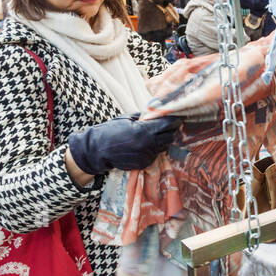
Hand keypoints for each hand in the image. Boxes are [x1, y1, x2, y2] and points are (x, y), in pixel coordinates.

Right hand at [67, 115, 182, 175]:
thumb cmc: (111, 130)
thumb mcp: (128, 118)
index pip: (168, 124)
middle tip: (168, 125)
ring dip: (163, 140)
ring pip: (164, 146)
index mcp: (144, 131)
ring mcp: (147, 155)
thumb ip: (145, 116)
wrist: (97, 150)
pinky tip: (145, 144)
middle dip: (170, 130)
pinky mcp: (145, 163)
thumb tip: (159, 112)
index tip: (177, 117)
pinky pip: (156, 155)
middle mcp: (148, 144)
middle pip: (170, 136)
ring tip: (154, 134)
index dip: (174, 120)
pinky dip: (154, 149)